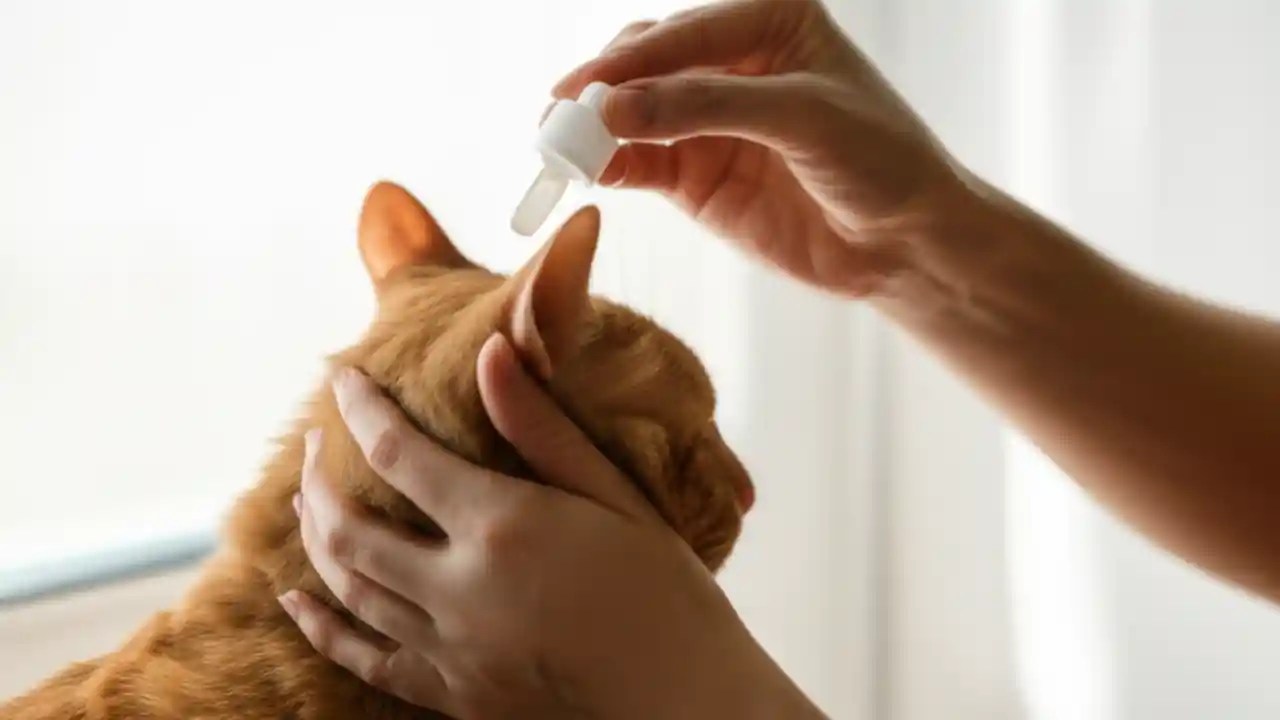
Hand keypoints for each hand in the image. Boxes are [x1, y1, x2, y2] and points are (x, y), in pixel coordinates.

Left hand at [278, 334, 820, 718]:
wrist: (686, 699)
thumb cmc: (665, 588)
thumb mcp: (615, 496)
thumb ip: (543, 428)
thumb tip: (491, 352)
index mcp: (503, 526)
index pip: (399, 453)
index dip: (360, 410)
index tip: (340, 378)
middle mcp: (461, 589)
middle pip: (351, 527)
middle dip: (321, 478)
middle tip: (316, 445)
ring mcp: (451, 650)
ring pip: (349, 589)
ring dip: (317, 540)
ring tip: (305, 503)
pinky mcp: (454, 694)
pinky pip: (365, 659)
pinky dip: (322, 629)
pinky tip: (295, 601)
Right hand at [554, 0, 974, 297]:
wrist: (903, 242)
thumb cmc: (880, 159)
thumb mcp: (803, 119)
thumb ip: (708, 108)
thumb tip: (614, 109)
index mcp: (768, 18)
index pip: (684, 32)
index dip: (631, 61)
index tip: (585, 89)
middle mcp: (730, 60)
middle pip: (645, 62)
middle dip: (602, 89)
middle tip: (561, 117)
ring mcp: (707, 119)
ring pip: (631, 111)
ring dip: (594, 128)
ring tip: (558, 146)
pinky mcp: (693, 172)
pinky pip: (637, 162)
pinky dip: (609, 166)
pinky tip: (586, 173)